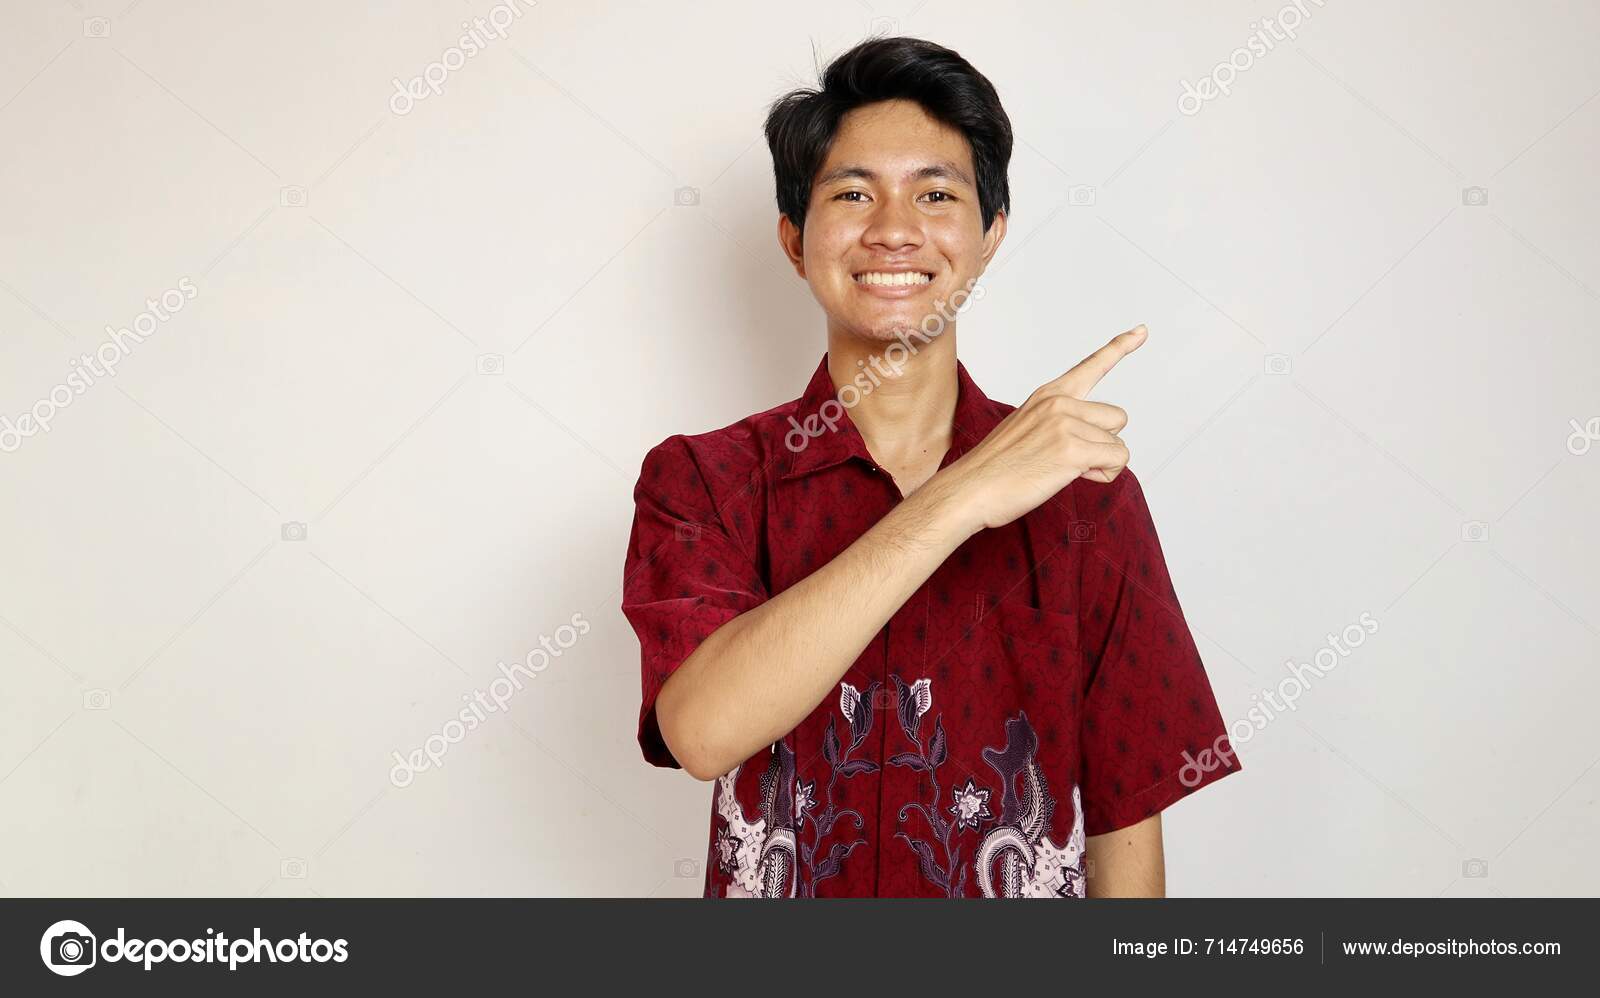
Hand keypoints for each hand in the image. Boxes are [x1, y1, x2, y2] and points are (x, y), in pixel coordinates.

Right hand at [940, 324, 1145, 531]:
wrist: (969, 489)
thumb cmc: (995, 469)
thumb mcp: (1026, 430)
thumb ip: (1061, 426)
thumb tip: (1094, 446)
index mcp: (1048, 395)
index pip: (1091, 366)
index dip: (1120, 347)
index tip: (1142, 331)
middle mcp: (1059, 402)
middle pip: (1117, 418)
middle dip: (1103, 443)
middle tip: (1068, 461)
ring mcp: (1065, 424)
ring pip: (1118, 444)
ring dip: (1100, 463)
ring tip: (1062, 471)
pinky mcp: (1071, 450)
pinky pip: (1117, 460)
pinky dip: (1104, 474)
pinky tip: (1074, 478)